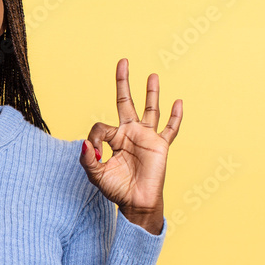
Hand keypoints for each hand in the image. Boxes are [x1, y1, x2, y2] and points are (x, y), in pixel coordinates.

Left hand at [79, 58, 181, 234]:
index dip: (95, 138)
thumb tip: (85, 143)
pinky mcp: (160, 146)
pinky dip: (175, 117)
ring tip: (152, 75)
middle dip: (123, 82)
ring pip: (150, 109)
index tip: (95, 154)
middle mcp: (130, 133)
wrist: (136, 203)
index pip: (101, 126)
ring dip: (152, 92)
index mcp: (113, 139)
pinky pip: (170, 129)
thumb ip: (87, 159)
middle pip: (126, 102)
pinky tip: (178, 102)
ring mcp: (147, 138)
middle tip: (123, 62)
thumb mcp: (96, 175)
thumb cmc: (116, 189)